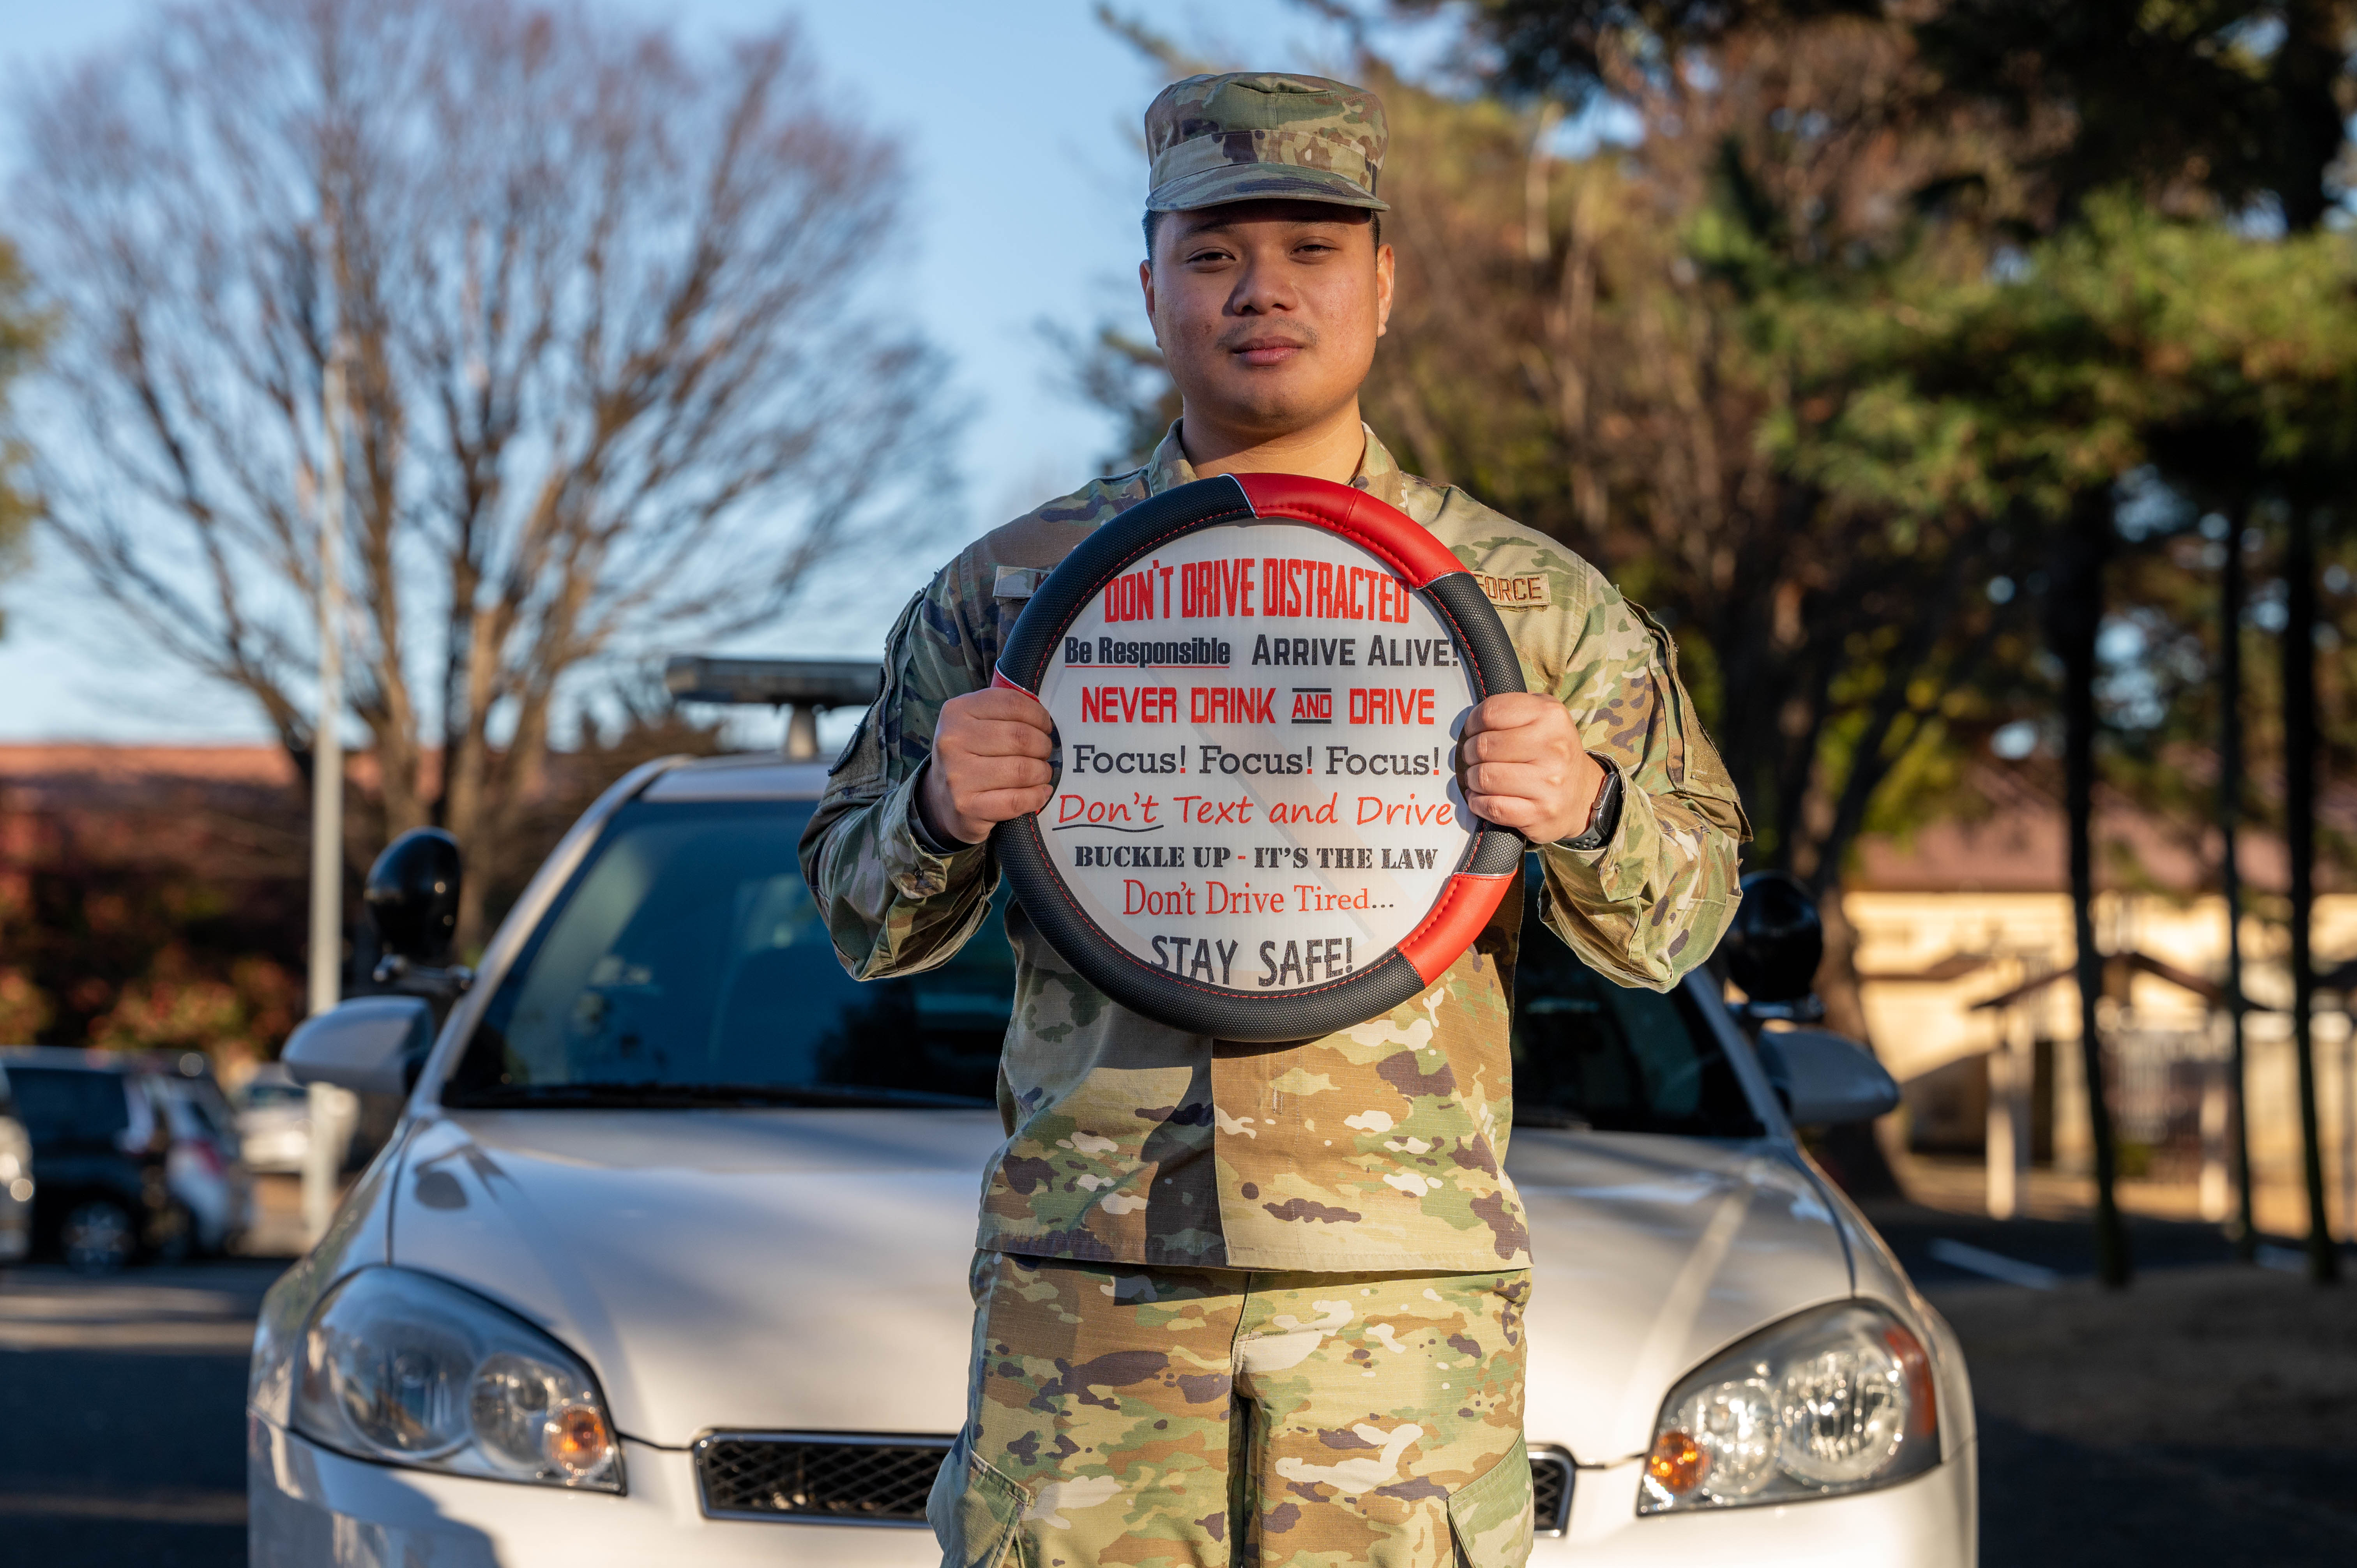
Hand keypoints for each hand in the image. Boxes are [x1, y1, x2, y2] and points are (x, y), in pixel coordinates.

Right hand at [918, 688, 1055, 845]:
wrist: (941, 800)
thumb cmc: (969, 757)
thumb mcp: (975, 724)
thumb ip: (1004, 714)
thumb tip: (1043, 719)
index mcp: (956, 712)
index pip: (1011, 704)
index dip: (1038, 715)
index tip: (1045, 727)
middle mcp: (952, 741)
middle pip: (1020, 736)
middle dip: (1042, 746)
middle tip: (1043, 753)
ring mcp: (957, 776)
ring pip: (1022, 769)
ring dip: (1042, 772)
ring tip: (1041, 773)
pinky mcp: (967, 806)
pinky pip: (1016, 800)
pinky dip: (1036, 796)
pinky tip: (1040, 792)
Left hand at [1458, 693, 1604, 841]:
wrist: (1583, 794)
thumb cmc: (1552, 752)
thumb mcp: (1544, 717)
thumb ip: (1512, 709)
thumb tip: (1473, 721)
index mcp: (1551, 716)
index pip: (1491, 712)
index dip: (1473, 723)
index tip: (1474, 731)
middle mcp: (1553, 748)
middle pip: (1483, 746)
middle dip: (1470, 753)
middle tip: (1474, 757)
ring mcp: (1548, 783)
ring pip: (1484, 777)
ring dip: (1472, 779)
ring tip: (1479, 778)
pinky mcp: (1540, 813)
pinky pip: (1492, 807)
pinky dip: (1478, 803)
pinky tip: (1481, 798)